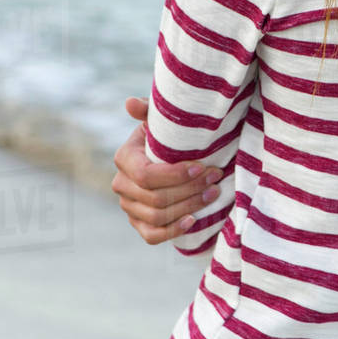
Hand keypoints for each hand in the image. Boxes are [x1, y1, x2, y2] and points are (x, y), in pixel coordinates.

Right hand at [111, 97, 223, 244]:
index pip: (146, 175)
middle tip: (216, 178)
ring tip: (213, 193)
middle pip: (155, 197)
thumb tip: (130, 103)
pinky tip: (193, 221)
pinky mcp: (139, 224)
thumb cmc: (170, 136)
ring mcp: (128, 207)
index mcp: (124, 158)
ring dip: (189, 207)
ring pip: (157, 216)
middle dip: (190, 189)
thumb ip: (148, 110)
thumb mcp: (161, 120)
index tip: (202, 167)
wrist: (171, 155)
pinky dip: (173, 230)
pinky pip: (152, 235)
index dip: (175, 175)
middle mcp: (121, 184)